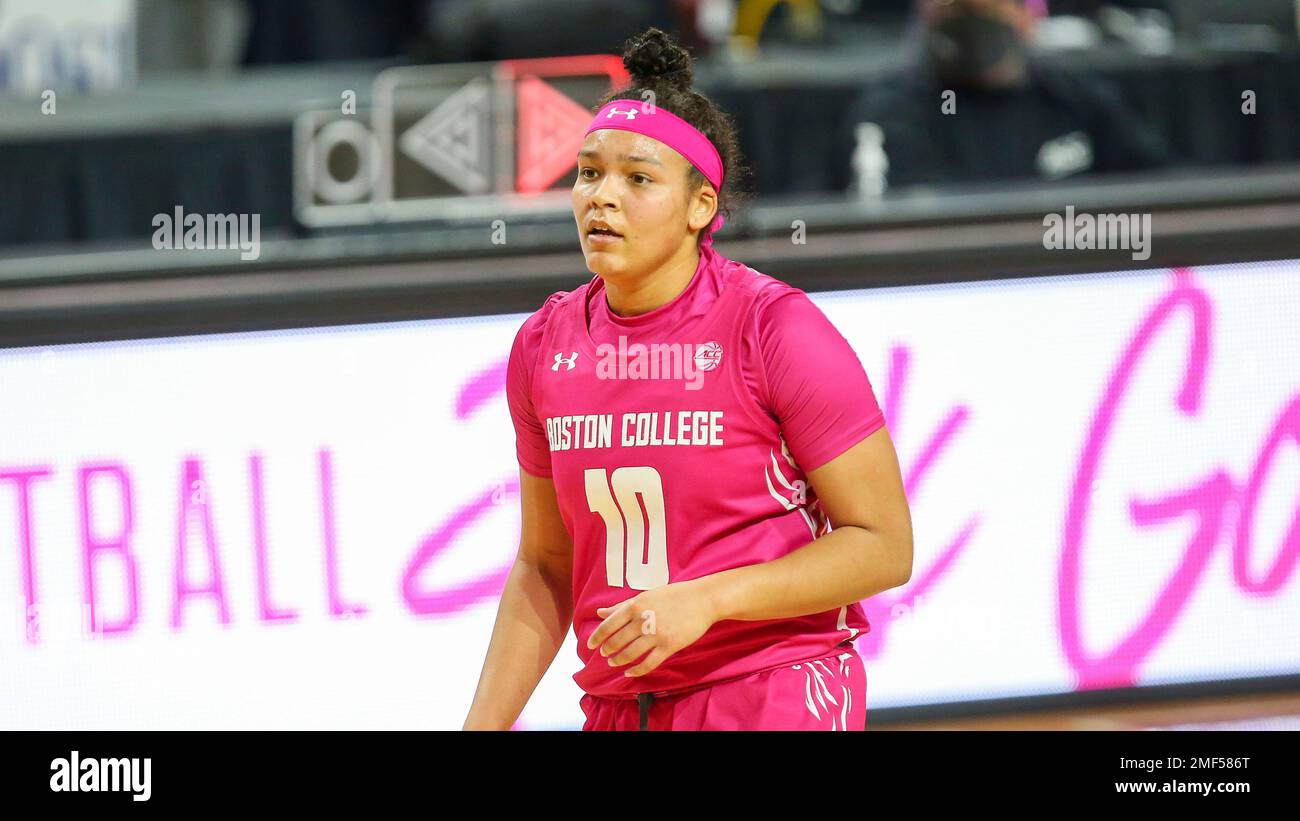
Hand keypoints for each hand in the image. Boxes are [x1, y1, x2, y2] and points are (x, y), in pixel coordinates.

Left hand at [588, 579, 717, 677]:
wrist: (702, 599)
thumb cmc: (673, 595)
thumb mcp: (645, 596)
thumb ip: (621, 606)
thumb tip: (599, 612)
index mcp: (635, 606)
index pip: (609, 625)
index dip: (597, 637)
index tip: (590, 645)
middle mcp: (643, 620)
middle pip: (618, 641)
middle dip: (608, 650)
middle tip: (605, 655)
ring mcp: (656, 634)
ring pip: (631, 654)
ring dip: (619, 660)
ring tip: (614, 663)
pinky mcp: (669, 646)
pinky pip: (649, 663)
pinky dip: (636, 670)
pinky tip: (629, 672)